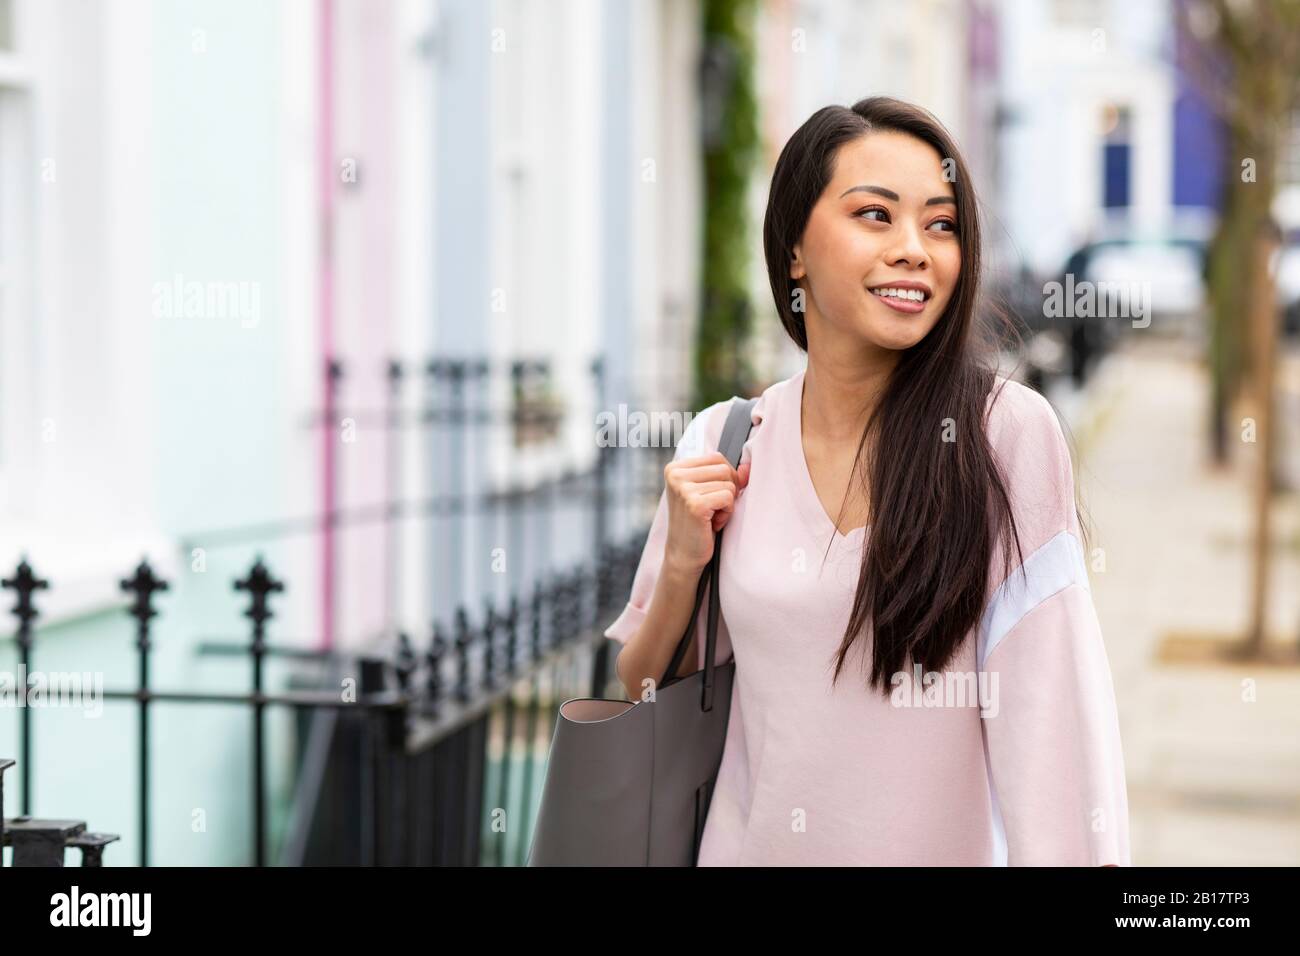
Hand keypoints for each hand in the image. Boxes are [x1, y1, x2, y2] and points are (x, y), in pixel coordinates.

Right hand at [662, 452, 750, 577]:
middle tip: (711, 509)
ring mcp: (684, 489)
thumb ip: (726, 476)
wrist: (683, 554)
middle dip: (727, 490)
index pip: (716, 457)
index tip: (710, 496)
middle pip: (724, 468)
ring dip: (726, 504)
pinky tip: (712, 523)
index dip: (724, 477)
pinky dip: (727, 513)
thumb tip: (748, 467)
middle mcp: (676, 475)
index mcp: (675, 468)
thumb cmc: (696, 523)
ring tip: (710, 517)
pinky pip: (728, 497)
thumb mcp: (708, 493)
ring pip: (729, 483)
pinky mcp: (695, 504)